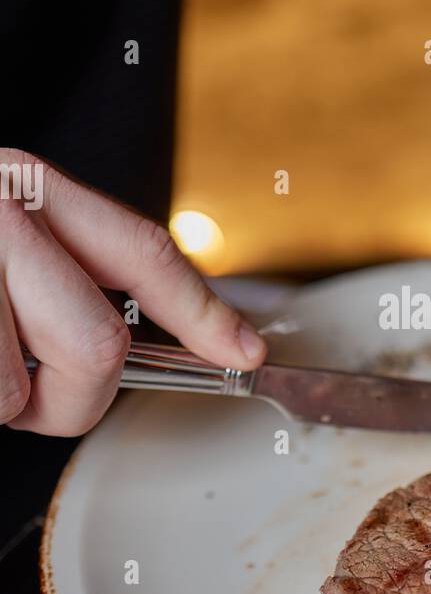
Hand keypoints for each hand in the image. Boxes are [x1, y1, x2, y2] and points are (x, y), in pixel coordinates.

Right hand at [0, 149, 265, 435]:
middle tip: (36, 393)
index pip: (143, 252)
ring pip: (23, 392)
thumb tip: (143, 345)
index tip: (244, 352)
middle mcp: (3, 213)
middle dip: (75, 397)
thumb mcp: (5, 227)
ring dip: (6, 403)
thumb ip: (65, 270)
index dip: (202, 312)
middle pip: (98, 346)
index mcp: (31, 189)